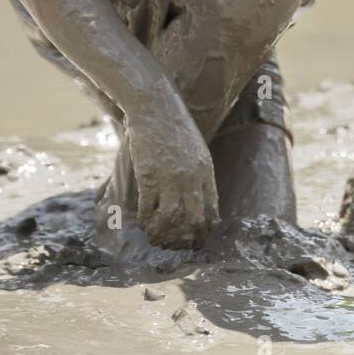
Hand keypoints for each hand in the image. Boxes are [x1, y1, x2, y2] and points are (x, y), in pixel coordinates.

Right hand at [124, 103, 219, 249]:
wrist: (157, 108)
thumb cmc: (176, 129)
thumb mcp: (197, 152)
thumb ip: (200, 176)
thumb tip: (200, 204)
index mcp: (206, 172)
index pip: (211, 211)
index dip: (204, 231)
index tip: (196, 242)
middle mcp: (191, 177)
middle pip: (193, 219)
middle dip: (184, 239)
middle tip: (175, 247)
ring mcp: (170, 177)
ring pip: (170, 217)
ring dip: (163, 233)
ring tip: (156, 239)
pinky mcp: (148, 174)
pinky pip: (148, 206)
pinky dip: (145, 220)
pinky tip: (142, 224)